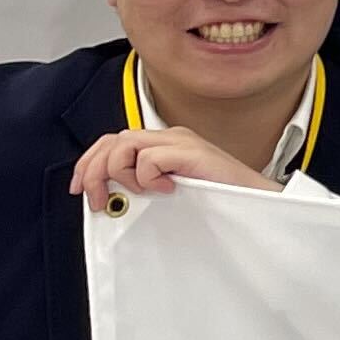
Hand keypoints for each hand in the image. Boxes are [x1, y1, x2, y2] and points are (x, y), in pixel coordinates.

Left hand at [67, 129, 278, 214]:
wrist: (258, 203)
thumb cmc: (220, 202)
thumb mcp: (171, 191)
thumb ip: (145, 184)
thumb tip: (109, 194)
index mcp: (164, 143)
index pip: (113, 141)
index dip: (89, 163)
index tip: (80, 190)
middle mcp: (170, 136)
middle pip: (111, 140)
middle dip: (93, 170)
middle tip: (95, 198)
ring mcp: (181, 142)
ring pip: (125, 145)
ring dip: (122, 174)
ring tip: (142, 192)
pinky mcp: (190, 152)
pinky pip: (149, 159)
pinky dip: (148, 178)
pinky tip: (167, 189)